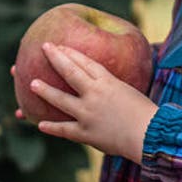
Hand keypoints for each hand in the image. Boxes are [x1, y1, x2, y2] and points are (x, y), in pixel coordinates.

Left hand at [29, 42, 157, 162]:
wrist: (150, 136)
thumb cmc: (146, 114)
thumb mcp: (130, 92)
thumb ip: (114, 89)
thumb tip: (104, 85)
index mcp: (109, 82)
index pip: (86, 62)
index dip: (71, 52)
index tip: (60, 45)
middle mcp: (95, 94)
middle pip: (71, 73)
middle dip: (56, 59)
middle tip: (44, 48)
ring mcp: (88, 114)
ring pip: (61, 100)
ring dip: (46, 91)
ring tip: (32, 83)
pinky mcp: (86, 133)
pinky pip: (65, 129)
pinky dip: (52, 127)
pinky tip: (40, 124)